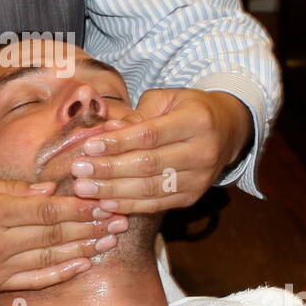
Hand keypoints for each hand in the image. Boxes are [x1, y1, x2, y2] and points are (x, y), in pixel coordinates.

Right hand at [0, 174, 128, 291]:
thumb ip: (14, 188)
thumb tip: (53, 189)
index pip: (46, 210)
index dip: (79, 206)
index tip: (105, 198)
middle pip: (53, 234)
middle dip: (90, 225)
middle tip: (120, 218)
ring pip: (49, 258)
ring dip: (83, 248)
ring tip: (111, 239)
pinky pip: (33, 281)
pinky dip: (60, 273)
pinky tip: (84, 263)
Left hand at [68, 88, 252, 214]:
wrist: (227, 131)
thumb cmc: (188, 109)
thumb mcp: (166, 100)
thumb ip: (137, 116)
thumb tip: (108, 130)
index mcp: (196, 121)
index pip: (150, 136)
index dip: (118, 143)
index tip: (89, 146)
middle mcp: (203, 152)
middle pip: (148, 165)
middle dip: (109, 170)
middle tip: (79, 170)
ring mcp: (200, 179)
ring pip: (150, 189)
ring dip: (113, 191)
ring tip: (84, 188)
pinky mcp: (192, 197)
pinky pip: (156, 204)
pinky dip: (129, 205)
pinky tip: (104, 203)